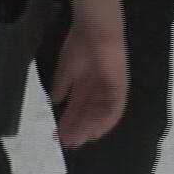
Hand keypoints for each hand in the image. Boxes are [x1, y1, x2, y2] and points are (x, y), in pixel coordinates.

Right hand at [48, 21, 126, 147]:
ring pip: (100, 114)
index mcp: (86, 83)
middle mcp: (99, 88)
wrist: (95, 31)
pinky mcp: (120, 87)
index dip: (69, 121)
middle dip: (76, 128)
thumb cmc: (80, 45)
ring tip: (76, 140)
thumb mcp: (66, 69)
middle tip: (65, 143)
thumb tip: (54, 101)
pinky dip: (105, 122)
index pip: (78, 107)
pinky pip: (114, 109)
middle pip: (88, 113)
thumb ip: (61, 86)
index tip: (58, 135)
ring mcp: (110, 88)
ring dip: (88, 128)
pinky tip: (94, 132)